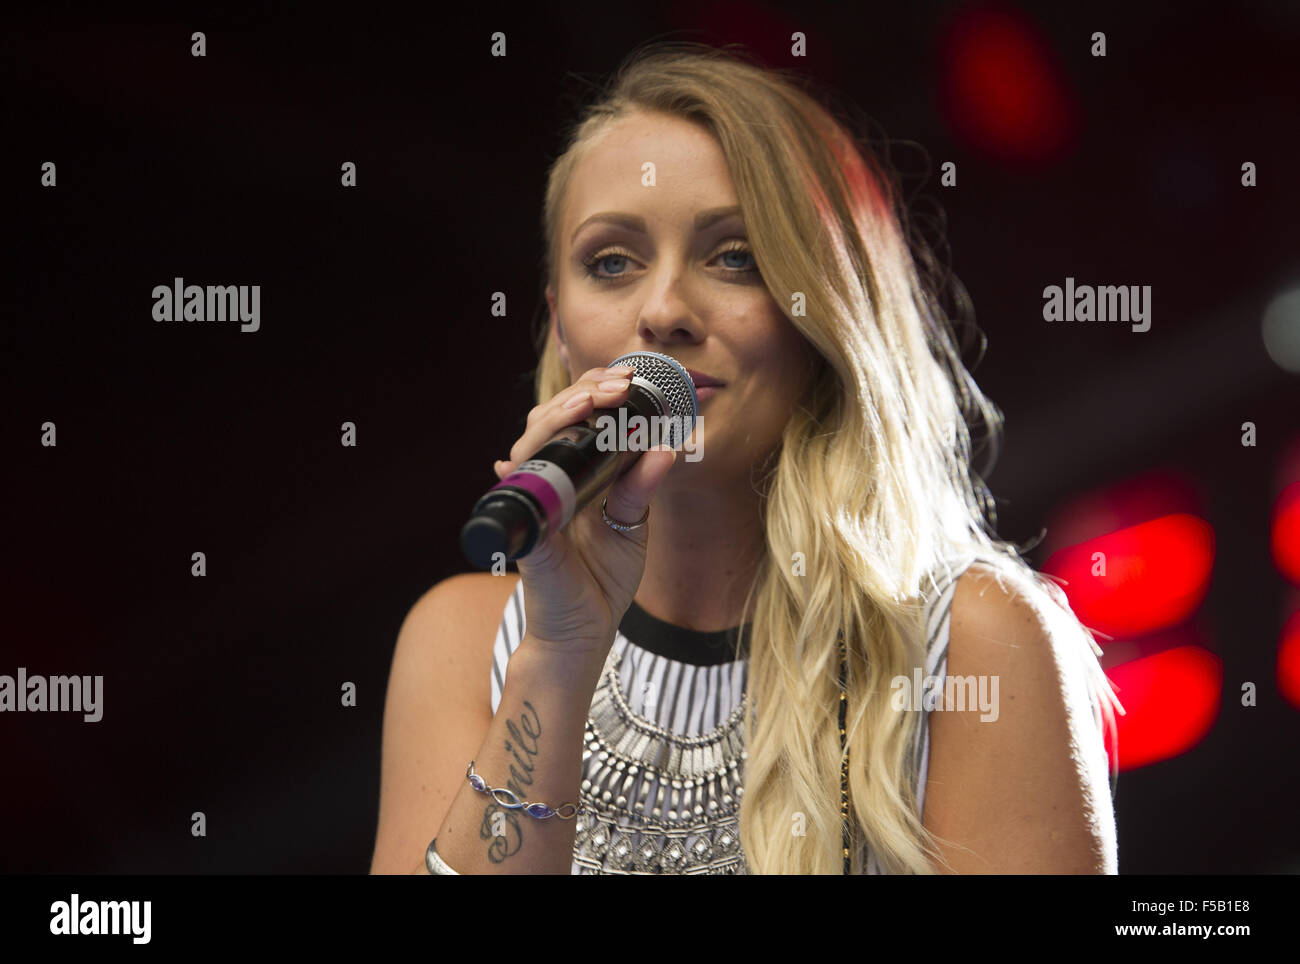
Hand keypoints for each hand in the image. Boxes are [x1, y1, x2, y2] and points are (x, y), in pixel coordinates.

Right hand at [493, 365, 676, 656]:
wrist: (585, 630)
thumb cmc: (602, 577)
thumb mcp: (632, 524)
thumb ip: (642, 485)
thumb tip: (664, 446)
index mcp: (573, 472)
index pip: (576, 416)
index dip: (597, 390)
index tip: (631, 376)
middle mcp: (547, 479)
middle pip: (550, 418)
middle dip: (584, 391)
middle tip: (621, 382)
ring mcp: (532, 500)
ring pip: (532, 440)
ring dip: (563, 414)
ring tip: (597, 399)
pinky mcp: (525, 525)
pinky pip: (523, 487)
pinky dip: (535, 463)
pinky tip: (539, 449)